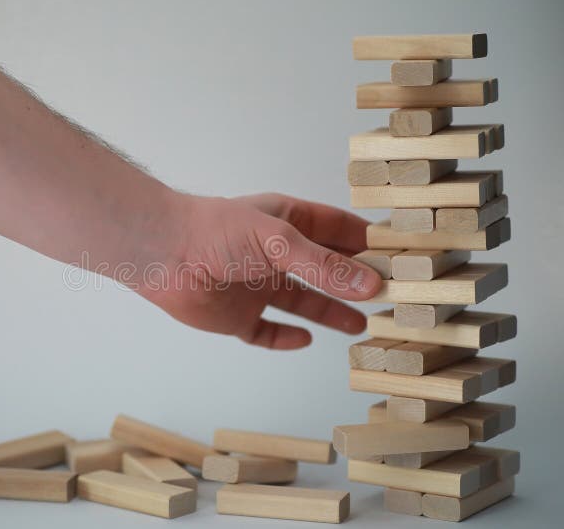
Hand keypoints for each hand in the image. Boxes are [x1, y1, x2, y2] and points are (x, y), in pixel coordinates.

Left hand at [137, 192, 381, 349]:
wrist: (162, 254)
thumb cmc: (217, 232)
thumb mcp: (279, 242)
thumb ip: (323, 265)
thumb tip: (371, 284)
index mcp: (288, 224)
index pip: (339, 231)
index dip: (368, 243)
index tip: (402, 256)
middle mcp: (276, 256)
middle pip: (325, 270)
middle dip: (356, 282)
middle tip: (392, 296)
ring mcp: (257, 286)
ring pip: (303, 303)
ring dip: (331, 313)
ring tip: (363, 324)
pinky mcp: (237, 316)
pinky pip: (267, 331)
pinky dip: (285, 338)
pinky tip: (305, 340)